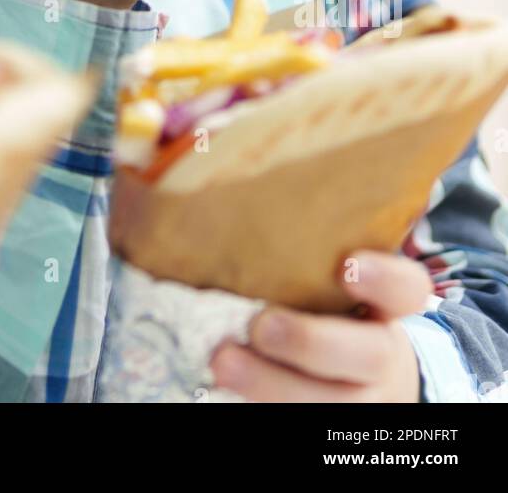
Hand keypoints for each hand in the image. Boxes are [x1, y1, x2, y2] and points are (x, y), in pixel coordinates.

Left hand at [211, 251, 427, 401]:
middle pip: (369, 354)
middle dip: (311, 342)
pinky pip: (301, 417)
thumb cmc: (328, 309)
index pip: (407, 289)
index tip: (345, 265)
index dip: (383, 279)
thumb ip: (307, 256)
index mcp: (387, 309)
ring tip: (223, 361)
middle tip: (261, 324)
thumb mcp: (330, 282)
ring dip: (272, 384)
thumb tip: (235, 211)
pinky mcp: (329, 419)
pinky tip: (224, 385)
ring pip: (333, 402)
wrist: (360, 380)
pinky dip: (261, 403)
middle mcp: (381, 355)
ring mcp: (361, 397)